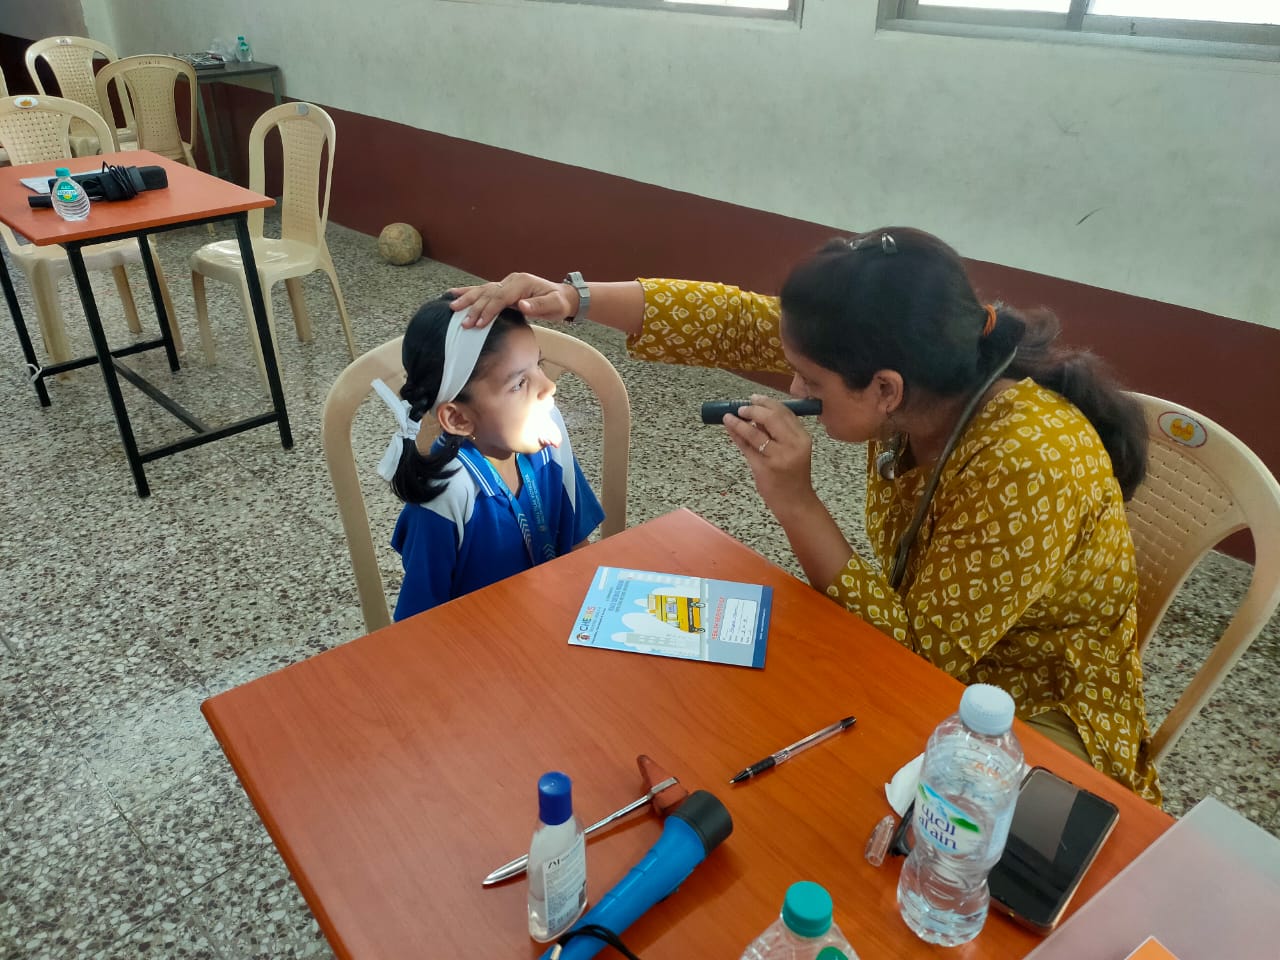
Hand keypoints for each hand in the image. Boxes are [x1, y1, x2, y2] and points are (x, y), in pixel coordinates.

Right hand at [448, 272, 575, 327]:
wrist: (564, 297)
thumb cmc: (559, 303)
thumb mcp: (554, 306)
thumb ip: (538, 306)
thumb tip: (522, 305)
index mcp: (522, 283)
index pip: (501, 297)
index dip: (489, 310)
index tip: (479, 323)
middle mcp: (512, 280)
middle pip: (488, 294)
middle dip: (474, 308)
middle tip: (463, 322)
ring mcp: (507, 283)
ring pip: (483, 290)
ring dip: (467, 299)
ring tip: (452, 307)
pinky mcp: (504, 288)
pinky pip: (484, 290)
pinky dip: (469, 292)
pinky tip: (455, 294)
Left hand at [721, 395, 816, 513]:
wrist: (796, 502)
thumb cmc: (794, 475)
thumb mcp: (794, 450)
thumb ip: (780, 432)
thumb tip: (757, 415)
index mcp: (802, 438)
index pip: (784, 412)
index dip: (767, 402)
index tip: (754, 398)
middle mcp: (792, 445)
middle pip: (770, 418)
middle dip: (753, 409)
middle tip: (741, 407)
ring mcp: (777, 457)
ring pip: (754, 433)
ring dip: (739, 422)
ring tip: (728, 417)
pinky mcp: (763, 468)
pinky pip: (746, 448)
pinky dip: (736, 436)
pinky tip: (730, 429)